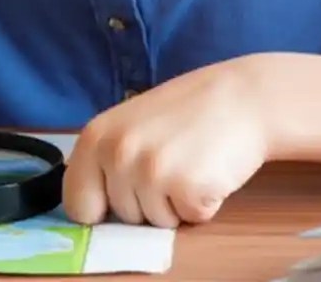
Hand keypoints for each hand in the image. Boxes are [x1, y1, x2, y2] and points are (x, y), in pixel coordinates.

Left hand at [63, 55, 278, 227]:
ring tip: (190, 162)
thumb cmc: (186, 113)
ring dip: (177, 203)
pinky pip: (190, 219)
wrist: (242, 98)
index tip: (118, 201)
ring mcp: (151, 172)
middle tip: (172, 162)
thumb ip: (107, 160)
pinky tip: (209, 170)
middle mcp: (117, 154)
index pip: (77, 204)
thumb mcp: (129, 125)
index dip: (101, 209)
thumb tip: (90, 210)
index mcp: (94, 137)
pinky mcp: (187, 188)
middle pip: (124, 217)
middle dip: (149, 201)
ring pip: (157, 222)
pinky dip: (203, 204)